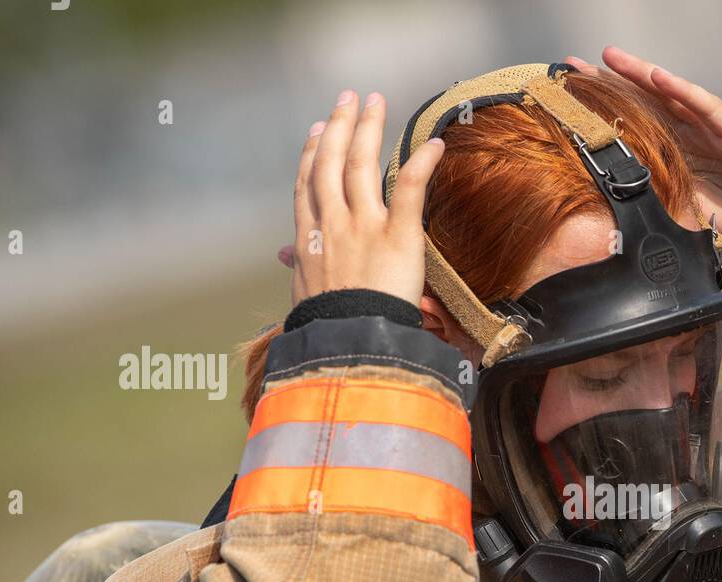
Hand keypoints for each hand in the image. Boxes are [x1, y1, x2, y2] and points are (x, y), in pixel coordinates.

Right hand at [283, 90, 442, 306]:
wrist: (351, 342)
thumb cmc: (330, 326)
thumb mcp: (304, 294)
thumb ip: (300, 266)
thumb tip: (287, 256)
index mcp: (309, 238)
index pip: (307, 185)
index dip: (311, 153)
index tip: (315, 130)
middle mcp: (333, 223)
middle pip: (331, 162)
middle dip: (338, 126)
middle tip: (347, 99)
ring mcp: (364, 226)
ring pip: (361, 164)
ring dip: (367, 129)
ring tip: (374, 102)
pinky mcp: (398, 235)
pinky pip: (410, 189)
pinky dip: (422, 163)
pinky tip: (433, 144)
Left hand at [564, 46, 721, 239]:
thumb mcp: (679, 212)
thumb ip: (652, 202)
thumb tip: (608, 213)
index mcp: (672, 152)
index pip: (631, 123)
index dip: (601, 110)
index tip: (567, 99)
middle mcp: (686, 133)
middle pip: (642, 100)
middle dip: (609, 81)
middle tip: (573, 65)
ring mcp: (708, 128)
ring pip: (669, 95)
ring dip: (639, 74)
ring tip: (610, 58)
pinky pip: (705, 107)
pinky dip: (683, 91)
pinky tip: (659, 77)